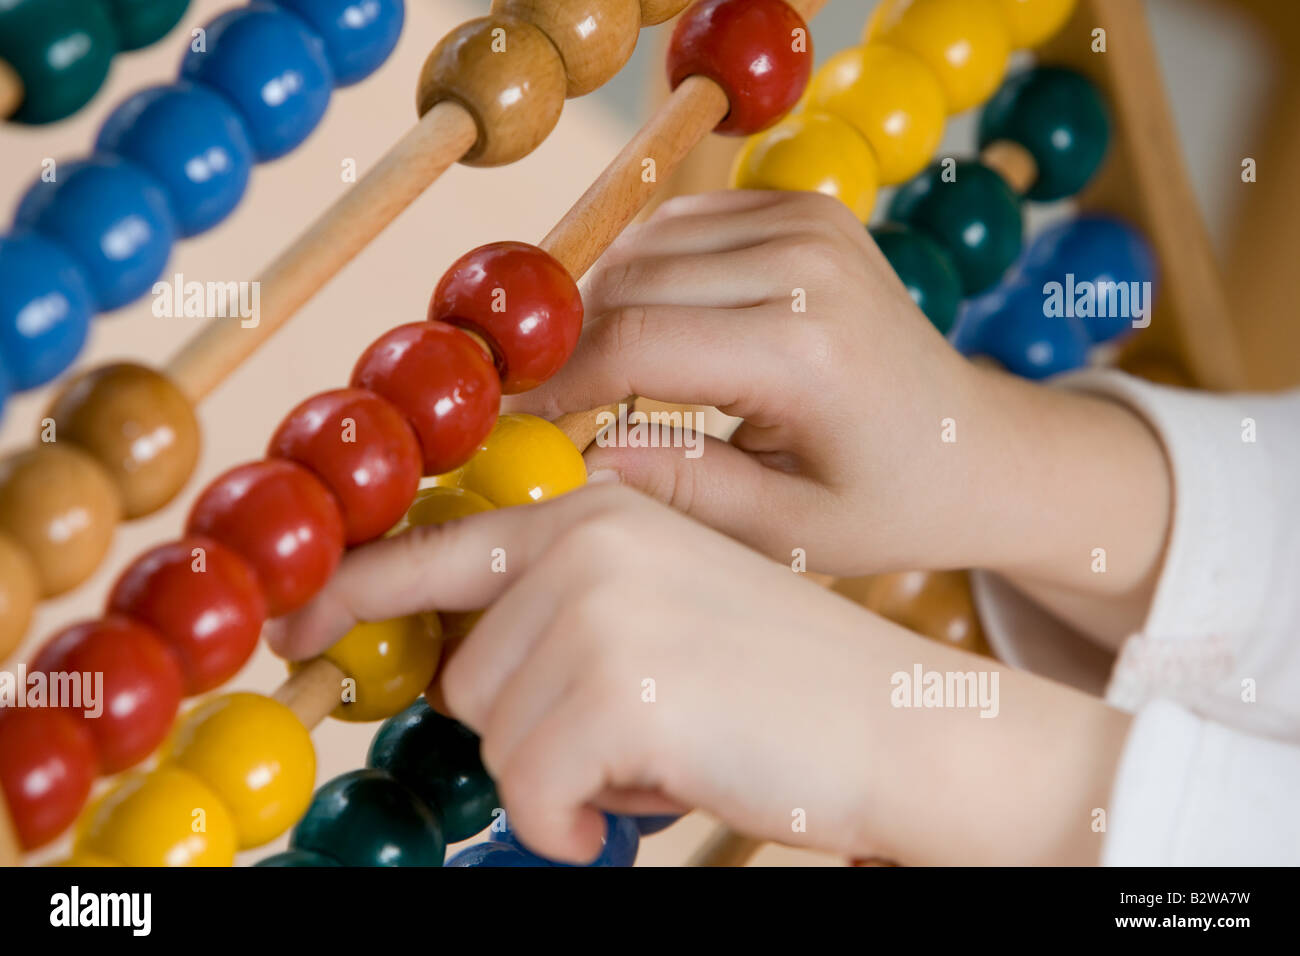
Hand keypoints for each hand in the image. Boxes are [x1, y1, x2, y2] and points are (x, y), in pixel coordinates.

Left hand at [268, 484, 1129, 864]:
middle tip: (645, 720)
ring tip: (670, 743)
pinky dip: (581, 822)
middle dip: (531, 723)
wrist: (906, 723)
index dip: (354, 593)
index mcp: (592, 510)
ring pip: (495, 740)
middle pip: (465, 675)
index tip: (299, 630)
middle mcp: (581, 540)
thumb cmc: (780, 677)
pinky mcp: (613, 687)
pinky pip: (533, 794)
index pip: (437, 549)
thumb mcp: (659, 607)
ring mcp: (594, 607)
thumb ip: (554, 609)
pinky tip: (660, 790)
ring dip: (566, 772)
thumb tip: (447, 663)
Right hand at [512, 189, 1173, 639]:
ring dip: (601, 309)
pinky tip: (648, 332)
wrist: (976, 444)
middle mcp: (809, 262)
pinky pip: (678, 225)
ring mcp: (809, 221)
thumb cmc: (889, 504)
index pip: (635, 343)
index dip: (555, 384)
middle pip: (628, 284)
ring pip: (642, 247)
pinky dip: (643, 275)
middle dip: (568, 348)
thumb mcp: (788, 533)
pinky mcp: (803, 206)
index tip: (508, 423)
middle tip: (535, 408)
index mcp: (807, 348)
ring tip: (590, 380)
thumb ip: (679, 489)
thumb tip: (571, 455)